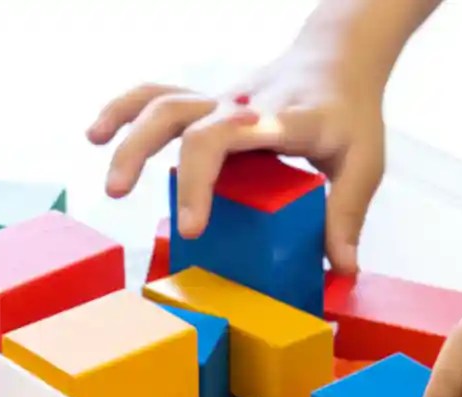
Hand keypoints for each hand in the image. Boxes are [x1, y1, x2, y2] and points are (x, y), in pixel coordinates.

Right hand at [86, 44, 386, 272]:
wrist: (335, 61)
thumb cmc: (351, 117)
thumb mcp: (365, 165)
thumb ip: (348, 215)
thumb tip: (343, 270)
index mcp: (291, 120)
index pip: (254, 131)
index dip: (222, 165)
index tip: (198, 221)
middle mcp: (247, 107)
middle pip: (200, 124)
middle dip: (186, 177)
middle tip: (183, 229)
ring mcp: (221, 101)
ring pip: (166, 104)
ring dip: (133, 140)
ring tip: (113, 188)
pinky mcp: (205, 102)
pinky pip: (156, 96)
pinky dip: (123, 109)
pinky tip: (96, 134)